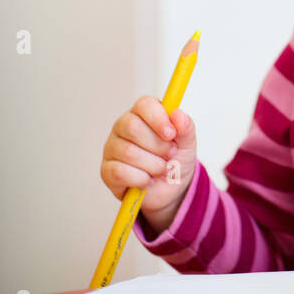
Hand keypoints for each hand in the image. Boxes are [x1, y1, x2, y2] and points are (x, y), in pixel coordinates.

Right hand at [100, 95, 197, 234]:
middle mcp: (123, 126)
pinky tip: (148, 179)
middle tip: (170, 154)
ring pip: (128, 153)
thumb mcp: (187, 143)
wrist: (171, 188)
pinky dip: (141, 179)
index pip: (144, 105)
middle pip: (132, 127)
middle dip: (158, 146)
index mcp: (143, 114)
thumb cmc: (176, 158)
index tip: (171, 134)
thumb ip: (185, 127)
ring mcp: (112, 148)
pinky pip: (120, 172)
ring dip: (153, 165)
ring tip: (162, 169)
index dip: (158, 119)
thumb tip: (178, 114)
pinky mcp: (107, 170)